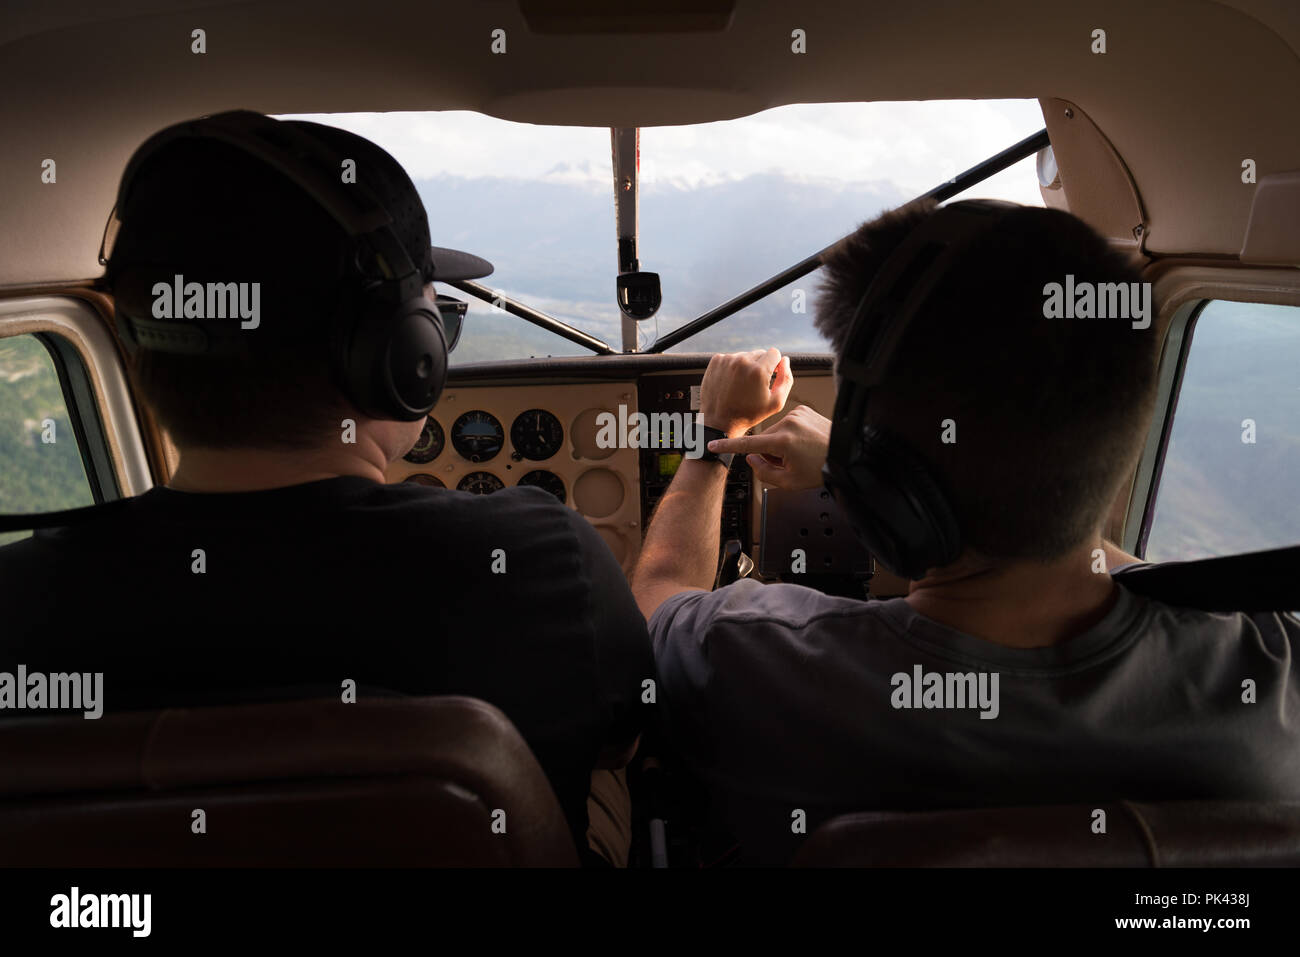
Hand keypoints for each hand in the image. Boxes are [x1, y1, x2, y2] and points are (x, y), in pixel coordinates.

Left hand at [698, 348, 793, 436]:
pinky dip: (734, 367)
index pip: (774, 353)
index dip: (775, 364)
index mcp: (758, 370)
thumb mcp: (775, 403)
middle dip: (761, 365)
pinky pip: (731, 358)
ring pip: (745, 355)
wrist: (719, 421)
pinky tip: (732, 382)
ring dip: (747, 366)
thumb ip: (786, 379)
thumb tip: (785, 360)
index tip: (771, 375)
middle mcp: (742, 361)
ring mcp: (727, 360)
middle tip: (755, 384)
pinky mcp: (716, 361)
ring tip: (742, 385)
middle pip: (760, 353)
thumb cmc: (749, 414)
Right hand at [706, 404, 830, 489]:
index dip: (726, 446)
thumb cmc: (822, 468)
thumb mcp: (790, 482)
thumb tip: (751, 459)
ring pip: (775, 433)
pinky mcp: (803, 410)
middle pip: (764, 441)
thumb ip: (763, 472)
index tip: (711, 444)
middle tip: (788, 465)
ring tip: (800, 454)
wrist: (846, 453)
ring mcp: (797, 414)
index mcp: (783, 441)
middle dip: (770, 453)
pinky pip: (786, 424)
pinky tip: (803, 444)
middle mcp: (788, 423)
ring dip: (779, 444)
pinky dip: (789, 435)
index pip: (747, 444)